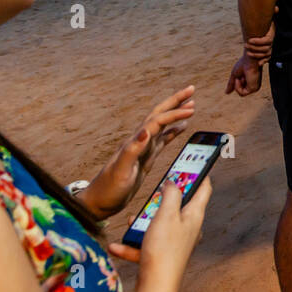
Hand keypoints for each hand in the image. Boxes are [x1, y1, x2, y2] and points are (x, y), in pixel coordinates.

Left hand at [81, 87, 194, 218]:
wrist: (99, 202)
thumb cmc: (108, 188)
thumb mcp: (121, 170)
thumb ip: (132, 150)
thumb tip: (146, 131)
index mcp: (136, 142)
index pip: (158, 121)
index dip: (175, 114)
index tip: (192, 110)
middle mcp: (140, 141)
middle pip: (160, 115)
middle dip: (175, 101)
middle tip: (191, 89)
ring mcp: (144, 148)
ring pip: (163, 125)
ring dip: (176, 113)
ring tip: (191, 105)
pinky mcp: (146, 158)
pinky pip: (163, 139)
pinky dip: (174, 131)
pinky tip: (182, 128)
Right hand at [108, 177, 210, 276]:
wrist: (156, 285)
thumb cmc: (164, 249)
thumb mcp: (167, 214)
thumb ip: (171, 194)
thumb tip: (173, 181)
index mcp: (194, 215)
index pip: (204, 188)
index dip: (201, 173)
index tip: (196, 161)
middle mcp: (188, 227)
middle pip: (179, 205)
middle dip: (164, 198)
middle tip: (156, 192)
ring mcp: (176, 242)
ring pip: (159, 224)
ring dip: (143, 222)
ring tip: (132, 221)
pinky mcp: (163, 254)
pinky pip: (146, 244)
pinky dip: (133, 244)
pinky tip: (117, 246)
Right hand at [226, 54, 264, 96]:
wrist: (250, 60)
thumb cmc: (243, 64)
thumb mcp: (234, 75)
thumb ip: (231, 84)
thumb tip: (226, 93)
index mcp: (250, 81)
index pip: (240, 87)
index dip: (236, 81)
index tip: (239, 75)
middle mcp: (253, 85)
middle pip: (240, 90)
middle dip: (237, 83)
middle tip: (241, 75)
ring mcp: (254, 88)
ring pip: (241, 93)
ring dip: (237, 85)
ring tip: (242, 76)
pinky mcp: (254, 89)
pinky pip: (242, 93)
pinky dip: (238, 87)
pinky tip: (241, 79)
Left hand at [242, 9, 276, 64]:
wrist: (261, 28)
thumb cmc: (263, 21)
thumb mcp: (266, 16)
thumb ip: (271, 12)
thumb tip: (276, 8)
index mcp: (271, 34)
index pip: (267, 40)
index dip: (258, 41)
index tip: (249, 39)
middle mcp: (272, 42)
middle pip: (266, 49)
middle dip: (255, 48)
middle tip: (245, 45)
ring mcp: (270, 47)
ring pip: (266, 55)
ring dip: (257, 55)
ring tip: (247, 52)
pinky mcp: (267, 52)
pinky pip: (268, 59)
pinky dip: (263, 61)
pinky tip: (258, 63)